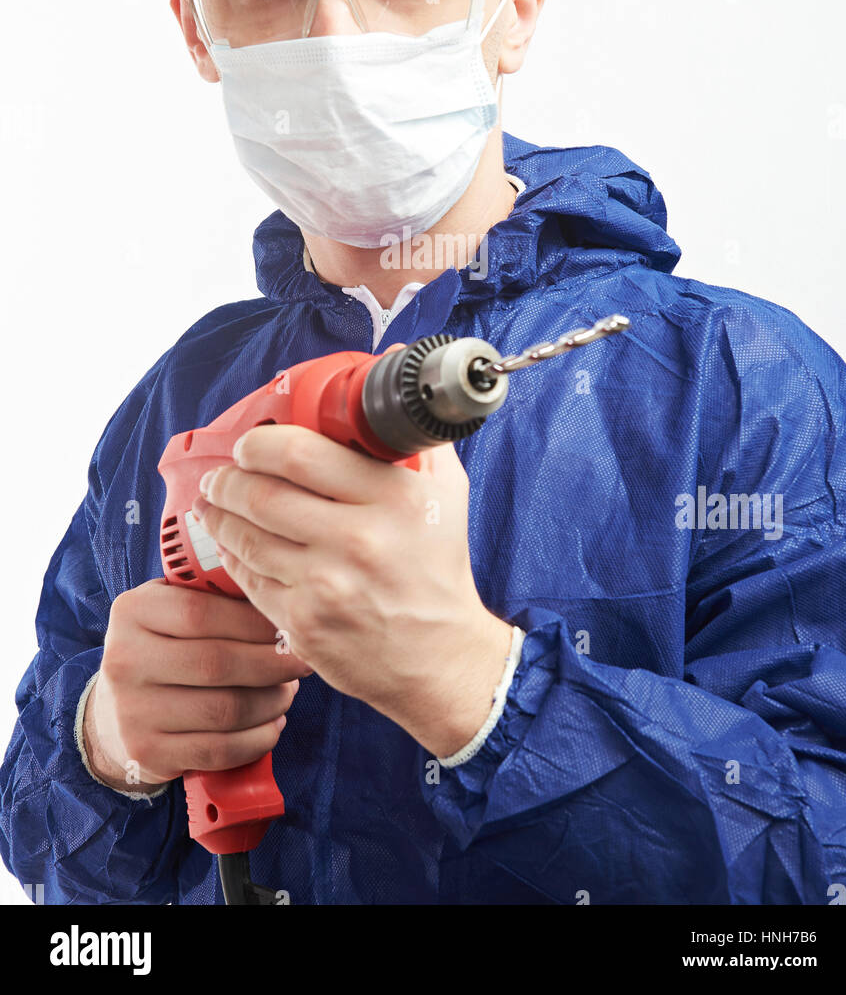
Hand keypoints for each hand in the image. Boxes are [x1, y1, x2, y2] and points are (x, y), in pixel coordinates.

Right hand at [83, 579, 310, 789]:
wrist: (114, 714)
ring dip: (270, 702)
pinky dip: (256, 739)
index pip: (201, 613)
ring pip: (223, 709)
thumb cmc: (164, 649)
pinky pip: (217, 750)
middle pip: (217, 663)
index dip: (254, 622)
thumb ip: (213, 595)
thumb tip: (277, 598)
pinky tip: (272, 725)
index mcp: (133, 612)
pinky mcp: (148, 752)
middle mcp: (124, 660)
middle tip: (301, 662)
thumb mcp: (170, 609)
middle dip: (272, 664)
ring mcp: (133, 711)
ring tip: (287, 693)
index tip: (289, 627)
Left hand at [193, 389, 511, 757]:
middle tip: (221, 473)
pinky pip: (250, 580)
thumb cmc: (439, 568)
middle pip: (262, 494)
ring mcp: (325, 586)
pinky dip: (233, 557)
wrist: (440, 658)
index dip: (261, 444)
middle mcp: (356, 541)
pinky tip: (231, 544)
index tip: (250, 444)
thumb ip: (416, 436)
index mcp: (391, 499)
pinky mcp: (303, 624)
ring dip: (221, 515)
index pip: (300, 455)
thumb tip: (397, 370)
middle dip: (229, 479)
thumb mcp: (446, 494)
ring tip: (215, 503)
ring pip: (247, 538)